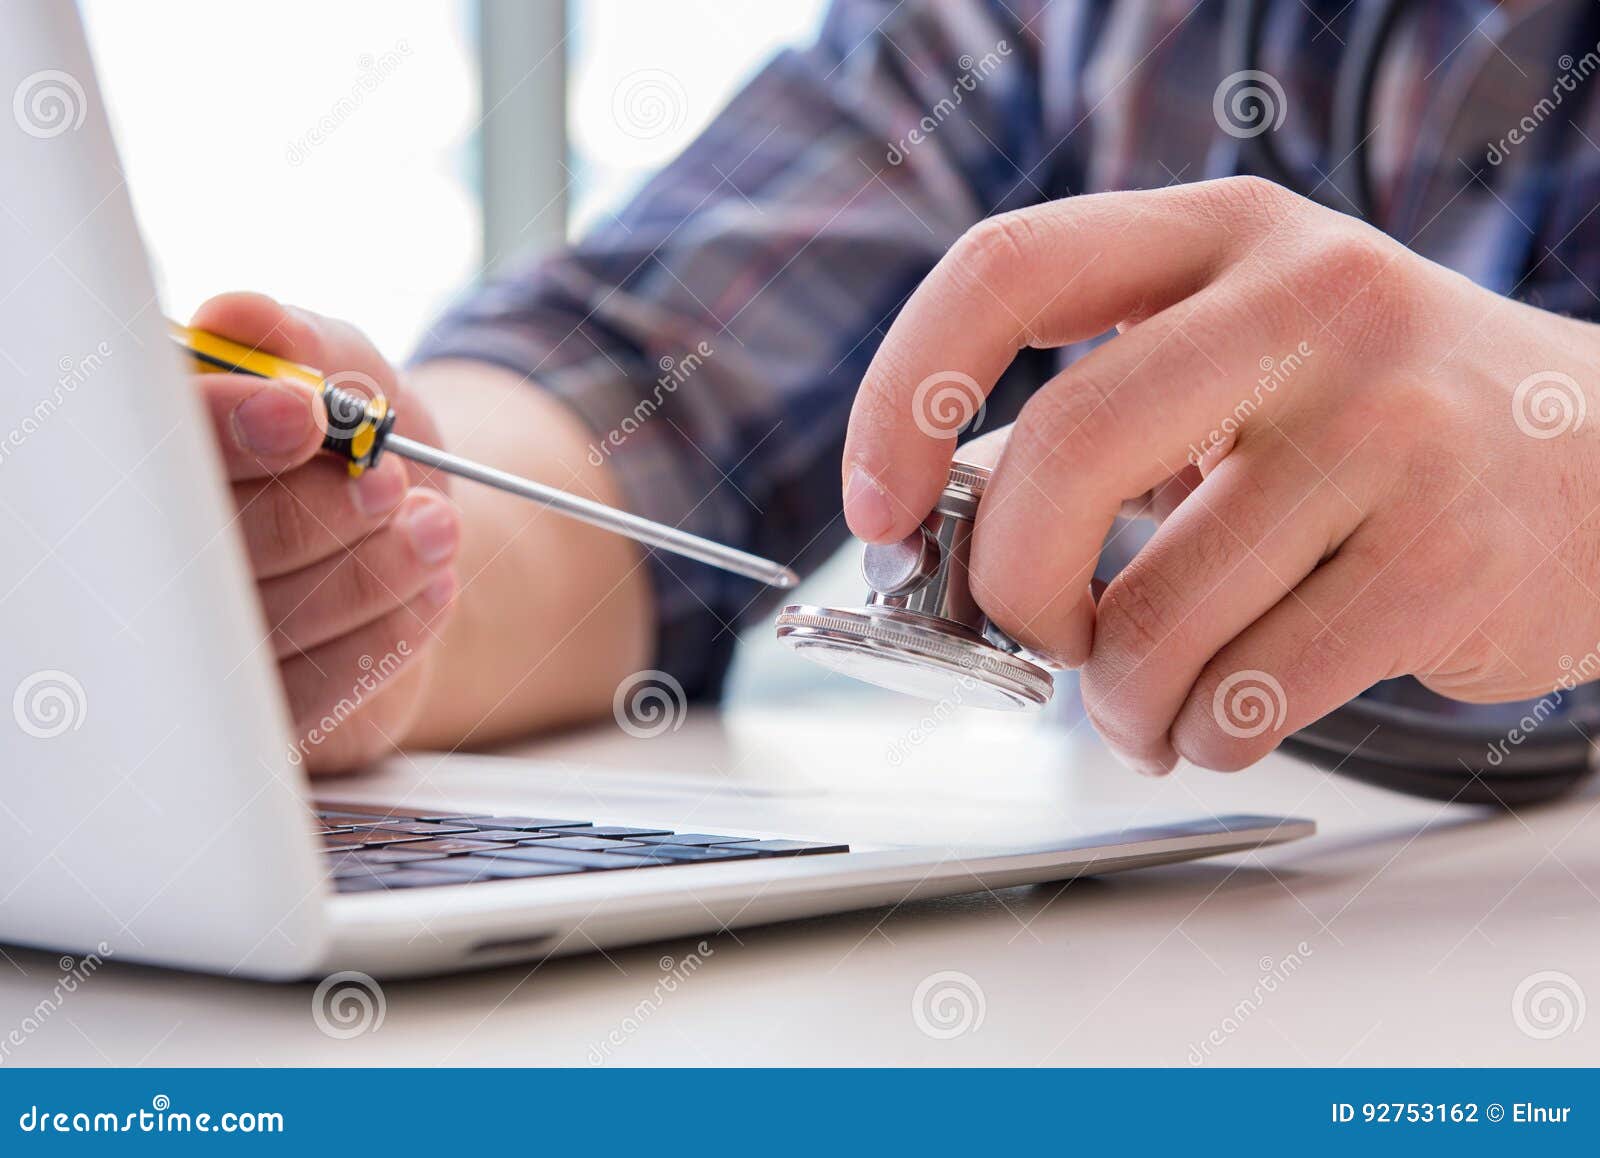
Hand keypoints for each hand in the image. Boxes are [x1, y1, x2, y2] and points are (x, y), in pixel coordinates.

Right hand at [191, 293, 460, 772]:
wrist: (419, 536)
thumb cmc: (357, 447)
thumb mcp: (344, 370)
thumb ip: (303, 346)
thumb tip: (246, 317)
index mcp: (154, 463)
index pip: (156, 450)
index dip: (224, 432)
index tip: (304, 416)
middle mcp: (154, 562)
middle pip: (206, 550)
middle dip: (311, 515)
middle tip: (392, 483)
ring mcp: (200, 650)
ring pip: (263, 627)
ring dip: (366, 573)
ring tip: (436, 529)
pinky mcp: (261, 717)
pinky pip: (309, 695)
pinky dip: (385, 636)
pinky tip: (433, 591)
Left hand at [843, 176, 1599, 775]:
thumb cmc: (1376, 423)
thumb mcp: (1237, 365)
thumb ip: (1095, 425)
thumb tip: (938, 532)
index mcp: (1223, 235)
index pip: (1007, 269)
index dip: (903, 395)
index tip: (878, 509)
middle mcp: (1310, 303)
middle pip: (1063, 454)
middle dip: (1013, 586)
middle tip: (1035, 634)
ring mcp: (1392, 424)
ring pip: (1156, 614)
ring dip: (1121, 697)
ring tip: (1147, 700)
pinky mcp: (1448, 558)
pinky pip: (1250, 693)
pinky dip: (1205, 735)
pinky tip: (1224, 718)